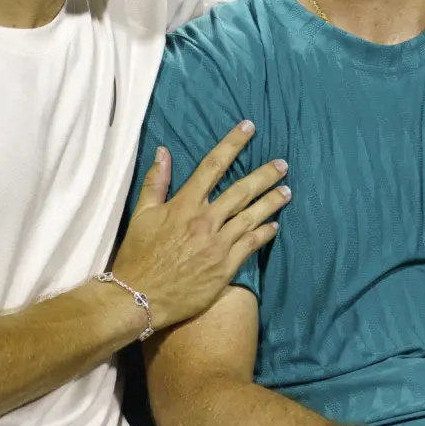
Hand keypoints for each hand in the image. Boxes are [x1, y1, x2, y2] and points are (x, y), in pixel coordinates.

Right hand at [111, 124, 290, 326]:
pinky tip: (275, 226)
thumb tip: (163, 151)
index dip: (233, 143)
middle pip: (241, 190)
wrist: (139, 297)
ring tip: (287, 191)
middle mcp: (205, 221)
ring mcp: (217, 244)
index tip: (249, 128)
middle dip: (264, 175)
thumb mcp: (141, 215)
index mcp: (184, 205)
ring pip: (251, 216)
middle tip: (283, 164)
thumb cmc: (138, 256)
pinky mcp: (225, 267)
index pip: (213, 165)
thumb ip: (155, 182)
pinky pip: (250, 245)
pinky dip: (264, 233)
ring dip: (271, 202)